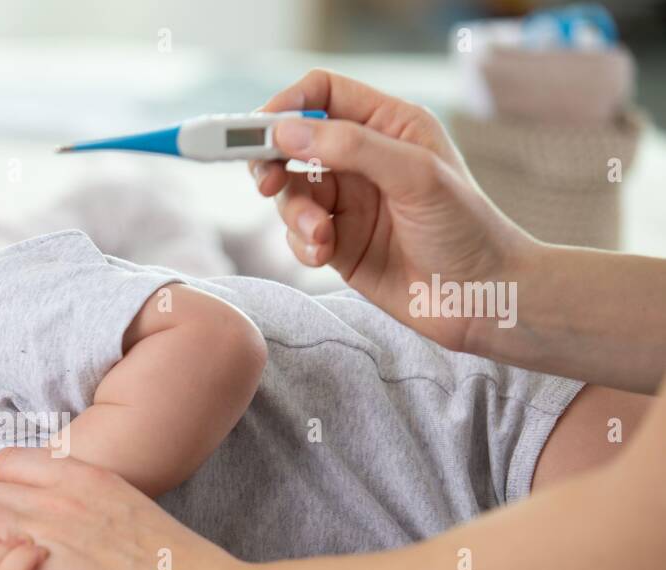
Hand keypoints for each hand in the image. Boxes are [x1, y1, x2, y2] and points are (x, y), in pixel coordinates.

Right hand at [249, 69, 536, 353]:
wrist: (482, 300)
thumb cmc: (466, 230)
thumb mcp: (415, 175)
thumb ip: (351, 147)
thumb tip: (286, 131)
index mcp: (389, 125)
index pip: (323, 95)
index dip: (287, 107)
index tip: (260, 133)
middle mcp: (365, 160)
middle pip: (293, 143)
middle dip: (273, 163)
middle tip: (268, 185)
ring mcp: (349, 204)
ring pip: (291, 194)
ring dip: (294, 215)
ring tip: (320, 237)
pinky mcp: (339, 244)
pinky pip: (297, 235)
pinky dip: (301, 244)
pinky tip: (324, 257)